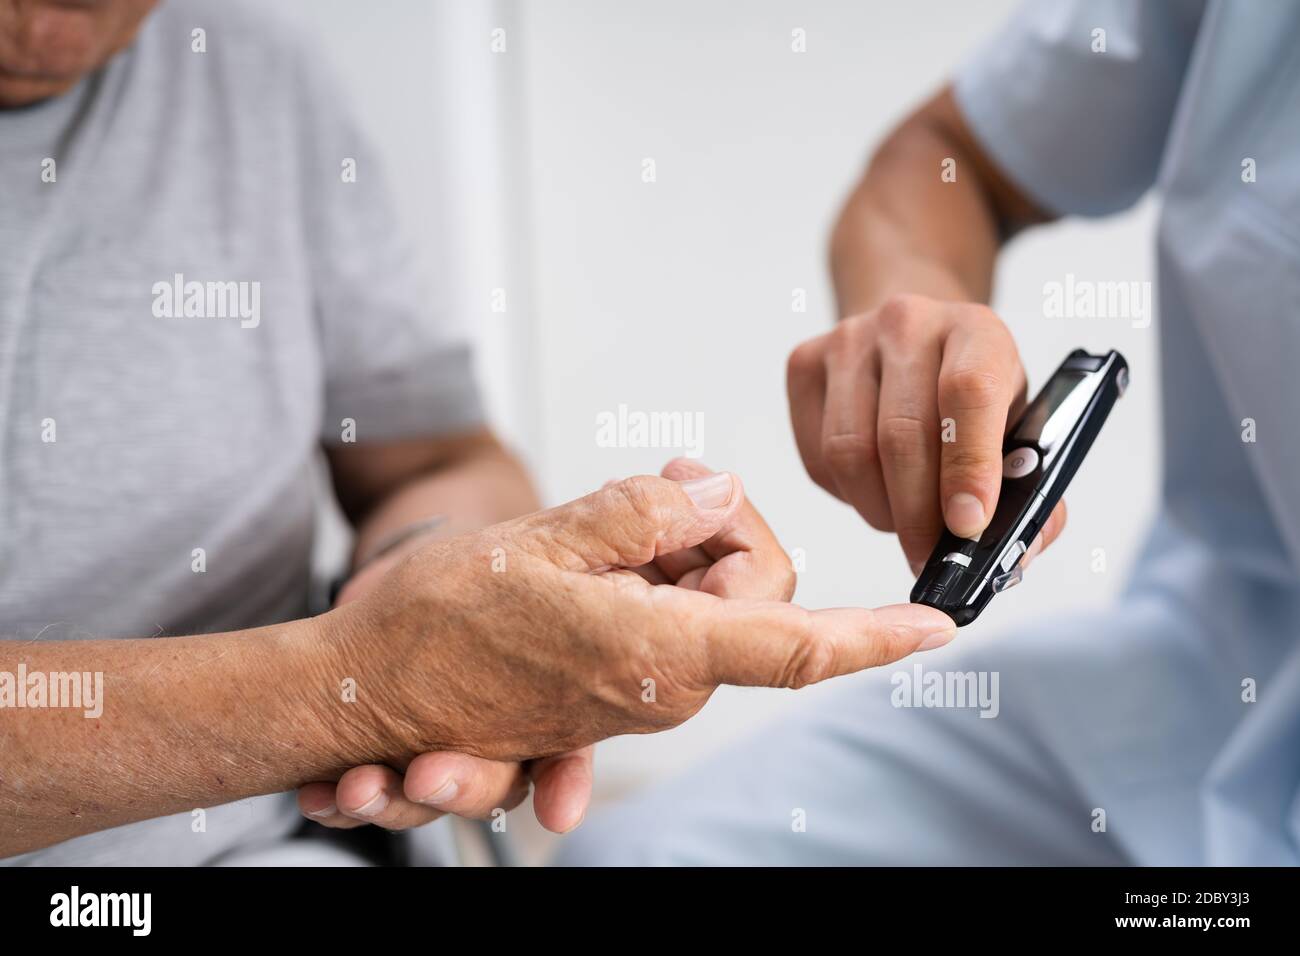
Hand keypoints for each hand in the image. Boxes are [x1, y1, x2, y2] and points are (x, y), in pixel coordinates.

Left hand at [305, 520, 593, 833]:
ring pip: (422, 801)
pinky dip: (336, 801)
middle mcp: (495, 746)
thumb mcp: (535, 567)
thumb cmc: (490, 572)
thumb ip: (565, 576)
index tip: (560, 815)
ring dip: (388, 802)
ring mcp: (436, 753)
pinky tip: (318, 795)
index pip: (566, 760)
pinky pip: (362, 796)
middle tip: (427, 776)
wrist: (418, 570)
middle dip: (457, 790)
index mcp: (549, 709)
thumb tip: (625, 537)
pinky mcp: (378, 752)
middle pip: (490, 790)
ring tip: (357, 788)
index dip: (565, 789)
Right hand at [312, 459, 953, 776]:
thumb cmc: (441, 619)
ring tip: (594, 534)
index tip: (935, 628)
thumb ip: (645, 514)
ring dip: (674, 548)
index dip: (871, 636)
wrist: (370, 687)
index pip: (793, 646)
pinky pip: (668, 615)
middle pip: (753, 592)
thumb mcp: (546, 540)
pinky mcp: (615, 688)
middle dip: (721, 529)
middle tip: (655, 487)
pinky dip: (649, 574)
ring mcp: (641, 693)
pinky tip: (593, 561)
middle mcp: (665, 685)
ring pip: (712, 599)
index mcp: (659, 655)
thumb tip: (715, 491)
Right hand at [786, 293, 1066, 572]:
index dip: (968, 466)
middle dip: (917, 514)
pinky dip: (847, 493)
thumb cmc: (970, 388)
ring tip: (903, 521)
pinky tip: (873, 488)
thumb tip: (1009, 553)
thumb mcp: (1017, 420)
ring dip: (879, 509)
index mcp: (977, 330)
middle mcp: (908, 322)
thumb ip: (1027, 485)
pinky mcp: (805, 363)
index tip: (968, 525)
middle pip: (900, 435)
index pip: (968, 392)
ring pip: (850, 453)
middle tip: (930, 555)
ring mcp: (849, 339)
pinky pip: (817, 456)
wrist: (912, 333)